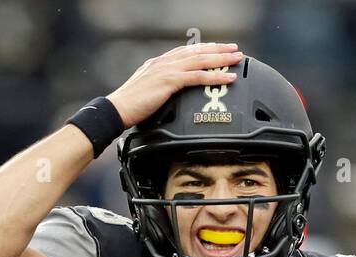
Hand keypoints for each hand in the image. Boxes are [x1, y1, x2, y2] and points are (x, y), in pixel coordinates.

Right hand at [107, 43, 243, 128]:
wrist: (117, 109)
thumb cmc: (131, 105)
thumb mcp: (147, 89)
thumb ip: (160, 85)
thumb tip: (169, 91)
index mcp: (159, 62)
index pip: (186, 51)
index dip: (204, 48)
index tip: (218, 48)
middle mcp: (165, 62)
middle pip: (197, 52)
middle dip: (218, 49)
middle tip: (235, 49)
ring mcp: (167, 70)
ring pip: (201, 61)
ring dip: (222, 59)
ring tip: (237, 59)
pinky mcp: (169, 81)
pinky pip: (198, 77)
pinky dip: (215, 76)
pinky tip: (228, 78)